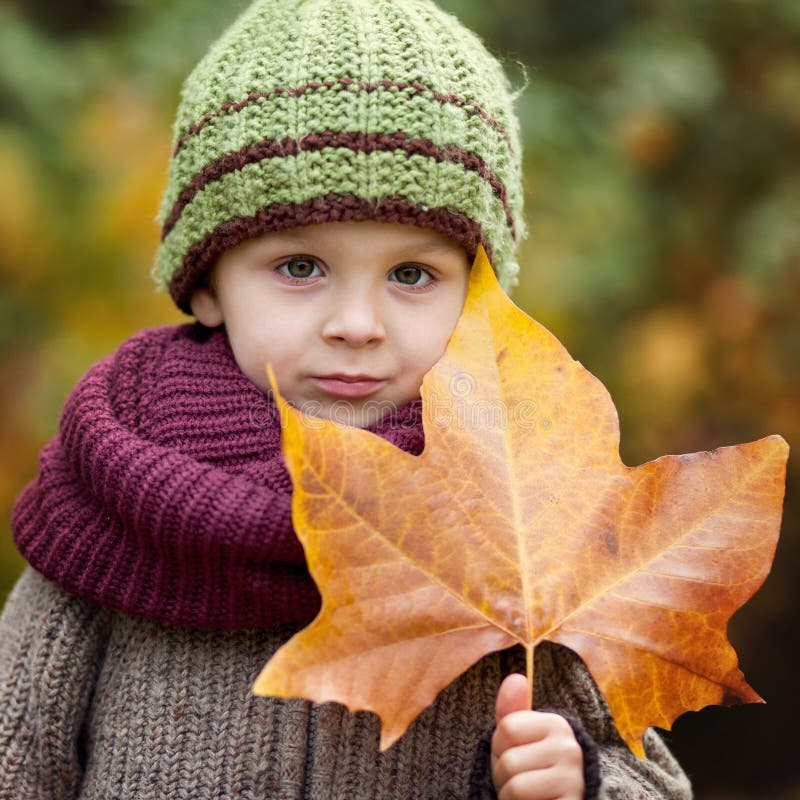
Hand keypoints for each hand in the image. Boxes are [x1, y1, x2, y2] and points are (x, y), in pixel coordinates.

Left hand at [491, 673, 584, 799]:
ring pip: (515, 787)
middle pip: (508, 761)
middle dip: (502, 775)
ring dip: (509, 795)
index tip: (515, 753)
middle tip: (520, 778)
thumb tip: (516, 677)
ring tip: (526, 793)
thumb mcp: (520, 737)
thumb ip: (512, 710)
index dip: (499, 746)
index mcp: (557, 724)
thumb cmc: (533, 767)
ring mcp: (574, 781)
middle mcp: (570, 749)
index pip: (506, 728)